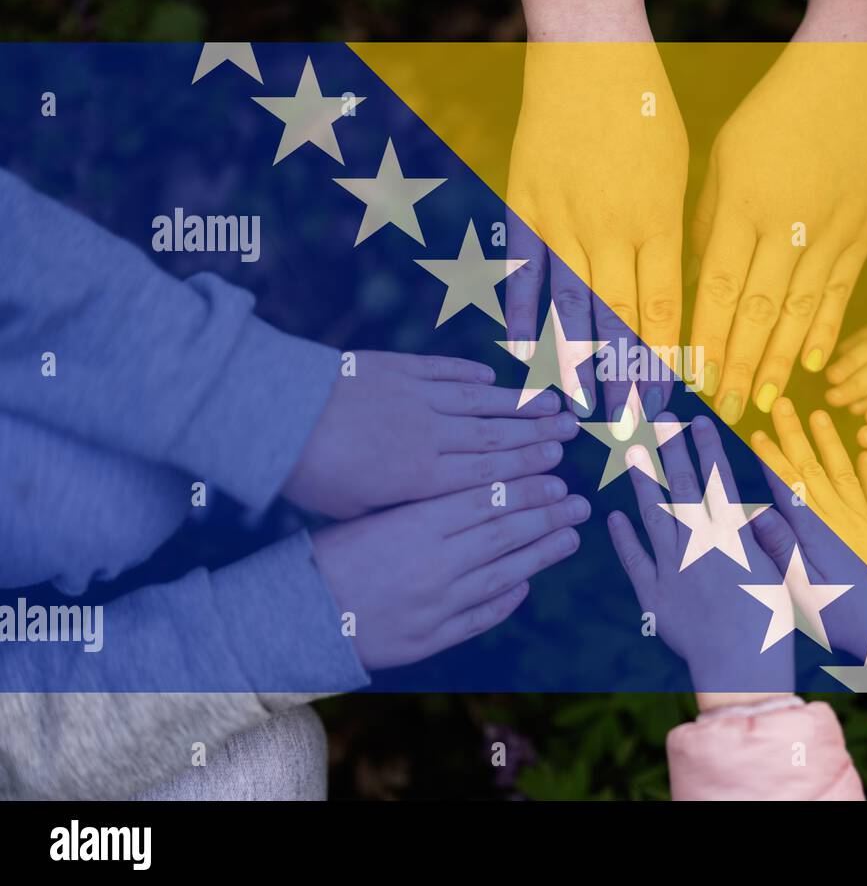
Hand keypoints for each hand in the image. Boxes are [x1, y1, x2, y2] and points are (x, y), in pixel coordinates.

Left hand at [282, 351, 578, 519]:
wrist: (276, 415)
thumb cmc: (308, 474)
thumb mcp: (356, 509)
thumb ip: (402, 509)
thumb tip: (434, 517)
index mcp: (420, 477)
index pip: (487, 473)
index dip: (527, 470)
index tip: (557, 468)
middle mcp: (428, 435)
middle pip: (495, 436)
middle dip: (538, 436)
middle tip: (572, 434)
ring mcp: (415, 397)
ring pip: (479, 402)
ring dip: (518, 404)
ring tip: (551, 405)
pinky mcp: (396, 368)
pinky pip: (443, 371)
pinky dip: (469, 374)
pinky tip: (492, 378)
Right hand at [311, 476, 590, 669]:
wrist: (292, 618)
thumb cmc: (324, 557)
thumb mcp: (370, 515)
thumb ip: (422, 506)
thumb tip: (474, 491)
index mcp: (415, 523)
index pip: (486, 499)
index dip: (526, 488)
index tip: (555, 477)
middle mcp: (433, 562)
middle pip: (504, 533)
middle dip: (547, 515)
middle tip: (578, 502)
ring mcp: (436, 603)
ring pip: (503, 573)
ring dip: (541, 554)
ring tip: (570, 537)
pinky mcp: (432, 638)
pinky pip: (481, 616)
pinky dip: (507, 599)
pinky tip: (526, 584)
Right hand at [507, 0, 686, 417]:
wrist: (589, 52)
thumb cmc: (647, 113)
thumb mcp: (680, 175)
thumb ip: (673, 238)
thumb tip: (675, 302)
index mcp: (658, 222)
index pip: (661, 311)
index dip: (662, 365)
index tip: (667, 409)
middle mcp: (609, 228)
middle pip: (616, 320)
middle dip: (622, 381)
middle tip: (625, 432)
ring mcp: (561, 217)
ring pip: (568, 304)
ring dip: (573, 362)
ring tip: (577, 409)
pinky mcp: (524, 204)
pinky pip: (523, 269)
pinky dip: (522, 311)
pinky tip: (523, 351)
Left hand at [607, 415, 793, 694]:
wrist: (740, 664)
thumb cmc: (769, 622)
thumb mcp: (776, 572)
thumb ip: (760, 540)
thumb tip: (753, 511)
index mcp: (731, 535)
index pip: (716, 480)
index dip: (706, 449)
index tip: (697, 422)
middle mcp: (698, 543)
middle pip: (681, 487)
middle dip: (671, 451)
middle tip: (659, 420)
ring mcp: (672, 566)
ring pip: (653, 514)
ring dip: (642, 480)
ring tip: (632, 452)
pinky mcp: (653, 594)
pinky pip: (634, 559)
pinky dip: (623, 537)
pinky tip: (613, 517)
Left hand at [688, 40, 866, 422]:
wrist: (847, 79)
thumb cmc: (769, 120)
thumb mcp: (720, 163)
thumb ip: (706, 227)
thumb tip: (690, 289)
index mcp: (743, 206)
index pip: (718, 290)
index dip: (706, 342)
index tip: (691, 382)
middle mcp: (788, 224)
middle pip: (758, 311)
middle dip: (739, 367)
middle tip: (723, 411)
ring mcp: (831, 230)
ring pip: (800, 311)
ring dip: (780, 363)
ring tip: (763, 403)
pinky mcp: (863, 232)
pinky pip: (840, 292)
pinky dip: (825, 331)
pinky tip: (812, 367)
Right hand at [750, 399, 866, 655]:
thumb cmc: (849, 622)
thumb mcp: (806, 594)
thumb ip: (783, 551)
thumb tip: (757, 515)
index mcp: (818, 534)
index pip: (788, 486)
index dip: (770, 458)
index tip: (755, 431)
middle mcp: (843, 520)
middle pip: (813, 469)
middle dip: (795, 435)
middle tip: (781, 403)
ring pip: (844, 473)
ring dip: (830, 442)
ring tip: (819, 414)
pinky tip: (866, 453)